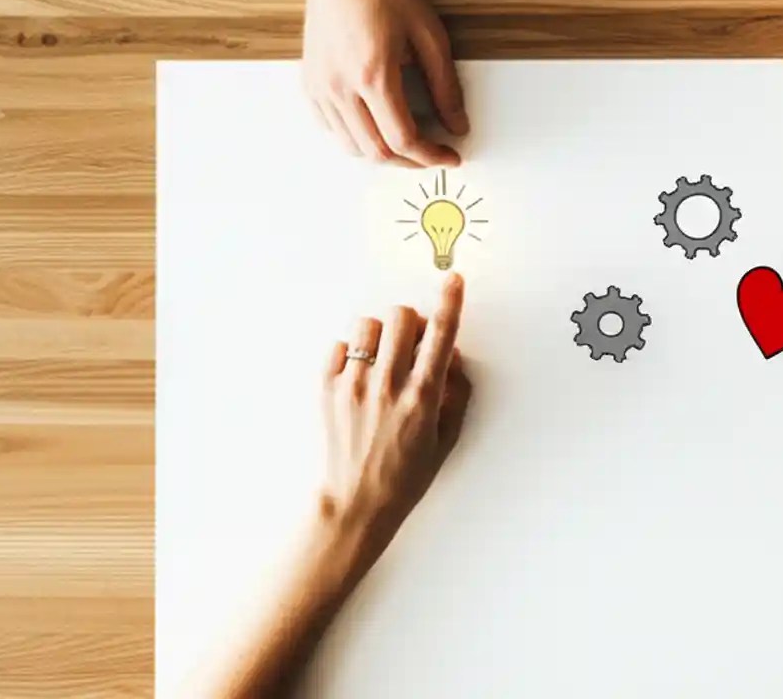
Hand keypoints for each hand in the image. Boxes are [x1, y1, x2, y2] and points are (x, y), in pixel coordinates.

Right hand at [303, 0, 467, 165]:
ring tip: (405, 144)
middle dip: (410, 162)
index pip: (404, 139)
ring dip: (382, 153)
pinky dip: (355, 138)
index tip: (449, 156)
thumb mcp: (429, 35)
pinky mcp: (309, 82)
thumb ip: (446, 86)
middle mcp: (340, 86)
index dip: (431, 156)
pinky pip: (330, 128)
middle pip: (377, 151)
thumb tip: (457, 124)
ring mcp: (320, 86)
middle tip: (431, 155)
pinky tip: (374, 127)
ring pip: (351, 146)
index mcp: (373, 74)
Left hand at [320, 273, 471, 568]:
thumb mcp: (447, 438)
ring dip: (380, 334)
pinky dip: (351, 353)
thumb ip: (456, 392)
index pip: (441, 335)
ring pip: (367, 324)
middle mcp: (387, 385)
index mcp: (423, 397)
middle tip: (413, 342)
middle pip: (400, 316)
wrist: (356, 503)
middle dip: (412, 321)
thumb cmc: (407, 475)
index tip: (454, 279)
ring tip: (382, 359)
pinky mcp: (326, 389)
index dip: (450, 302)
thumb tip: (451, 355)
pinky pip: (339, 346)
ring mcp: (353, 385)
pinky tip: (359, 376)